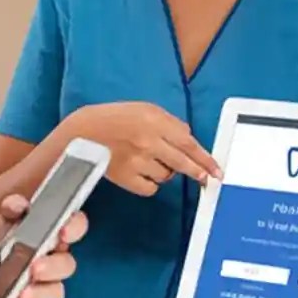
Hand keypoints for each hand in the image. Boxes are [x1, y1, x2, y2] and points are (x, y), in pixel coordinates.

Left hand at [0, 194, 87, 297]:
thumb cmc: (9, 247)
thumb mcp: (7, 223)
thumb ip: (12, 210)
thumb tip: (16, 204)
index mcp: (53, 235)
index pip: (75, 227)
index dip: (74, 228)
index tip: (63, 231)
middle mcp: (55, 261)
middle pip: (67, 265)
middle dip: (54, 266)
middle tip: (36, 267)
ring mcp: (45, 287)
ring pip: (56, 292)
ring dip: (40, 292)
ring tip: (21, 292)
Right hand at [70, 102, 221, 195]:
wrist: (81, 134)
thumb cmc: (113, 118)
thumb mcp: (143, 109)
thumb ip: (169, 123)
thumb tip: (188, 139)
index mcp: (153, 121)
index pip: (188, 143)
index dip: (205, 158)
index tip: (217, 169)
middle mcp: (148, 142)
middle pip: (182, 163)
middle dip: (198, 172)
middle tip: (206, 178)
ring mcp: (137, 162)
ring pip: (166, 176)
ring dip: (165, 172)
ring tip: (151, 162)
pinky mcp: (126, 178)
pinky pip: (150, 188)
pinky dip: (150, 183)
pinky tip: (141, 173)